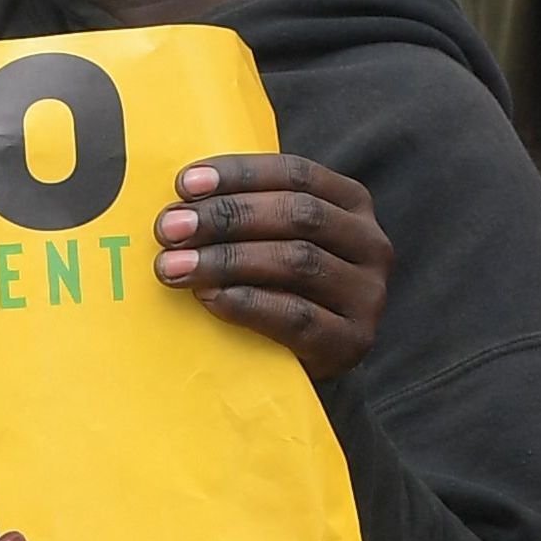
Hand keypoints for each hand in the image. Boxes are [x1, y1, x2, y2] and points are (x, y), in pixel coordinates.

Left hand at [154, 155, 390, 379]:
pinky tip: (208, 297)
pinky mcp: (352, 341)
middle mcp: (370, 244)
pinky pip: (297, 317)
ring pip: (297, 262)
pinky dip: (247, 303)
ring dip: (227, 260)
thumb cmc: (275, 289)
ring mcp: (368, 295)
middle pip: (298, 215)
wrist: (300, 365)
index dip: (239, 174)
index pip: (296, 174)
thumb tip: (179, 200)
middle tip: (169, 228)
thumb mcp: (270, 240)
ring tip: (174, 266)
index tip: (184, 185)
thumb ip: (244, 213)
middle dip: (226, 217)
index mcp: (352, 203)